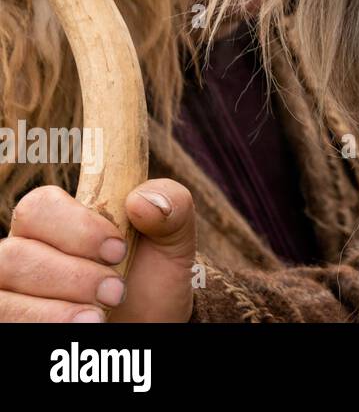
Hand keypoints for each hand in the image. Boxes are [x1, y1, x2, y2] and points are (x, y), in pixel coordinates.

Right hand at [0, 180, 196, 321]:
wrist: (151, 324)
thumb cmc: (152, 276)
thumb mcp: (173, 238)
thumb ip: (170, 205)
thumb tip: (142, 199)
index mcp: (59, 221)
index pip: (39, 206)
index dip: (76, 228)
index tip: (118, 249)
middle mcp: (26, 252)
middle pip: (15, 254)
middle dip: (71, 275)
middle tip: (116, 289)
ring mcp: (12, 291)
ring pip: (3, 293)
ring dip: (55, 306)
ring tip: (100, 315)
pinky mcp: (11, 320)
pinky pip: (3, 319)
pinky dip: (42, 323)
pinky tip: (81, 328)